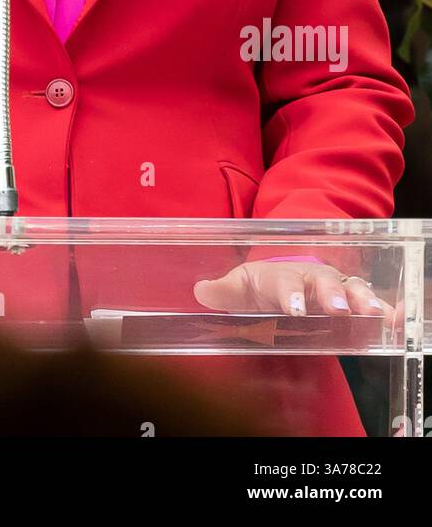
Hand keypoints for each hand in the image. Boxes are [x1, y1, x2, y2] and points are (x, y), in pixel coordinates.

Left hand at [193, 260, 394, 318]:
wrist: (285, 275)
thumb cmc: (262, 285)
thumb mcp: (240, 287)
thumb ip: (223, 292)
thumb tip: (200, 291)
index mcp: (282, 275)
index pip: (284, 282)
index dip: (289, 294)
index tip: (294, 308)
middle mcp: (310, 278)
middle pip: (323, 282)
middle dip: (331, 294)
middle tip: (338, 308)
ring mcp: (333, 287)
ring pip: (349, 288)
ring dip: (360, 298)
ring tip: (372, 311)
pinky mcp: (349, 300)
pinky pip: (367, 302)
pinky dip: (382, 308)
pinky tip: (391, 317)